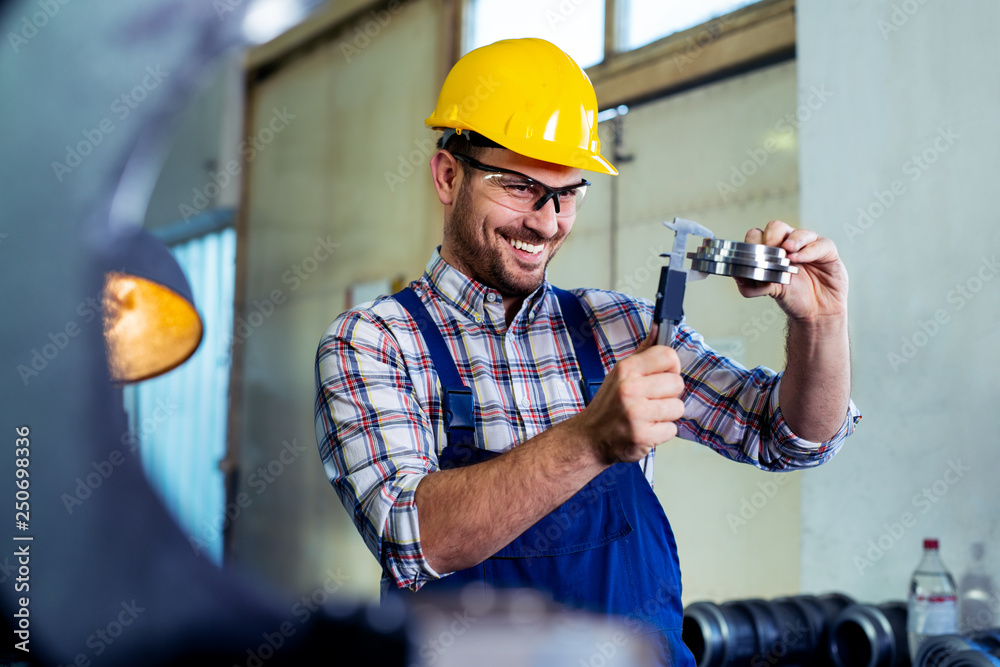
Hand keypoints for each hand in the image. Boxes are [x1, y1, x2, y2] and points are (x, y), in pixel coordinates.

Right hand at [569, 325, 684, 463]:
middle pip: (677, 383)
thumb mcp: (620, 373)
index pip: (668, 356)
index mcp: (626, 369)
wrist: (589, 437)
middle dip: (669, 394)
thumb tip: (659, 328)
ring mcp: (636, 413)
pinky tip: (646, 429)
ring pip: (678, 407)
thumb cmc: (609, 405)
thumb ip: (644, 352)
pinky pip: (672, 429)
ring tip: (648, 416)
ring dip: (666, 415)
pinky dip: (662, 432)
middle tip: (651, 400)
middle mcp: (630, 388)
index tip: (662, 376)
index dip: (671, 368)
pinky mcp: (642, 436)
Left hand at [737, 220, 848, 323]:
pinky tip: (799, 259)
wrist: (815, 311)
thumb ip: (751, 285)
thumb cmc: (791, 296)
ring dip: (791, 240)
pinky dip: (808, 251)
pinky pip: (819, 244)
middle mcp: (788, 243)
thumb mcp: (769, 291)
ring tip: (787, 252)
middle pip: (776, 227)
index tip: (753, 253)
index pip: (758, 234)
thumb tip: (736, 275)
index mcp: (771, 249)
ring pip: (799, 232)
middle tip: (769, 249)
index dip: (753, 240)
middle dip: (770, 236)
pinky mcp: (827, 251)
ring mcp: (808, 245)